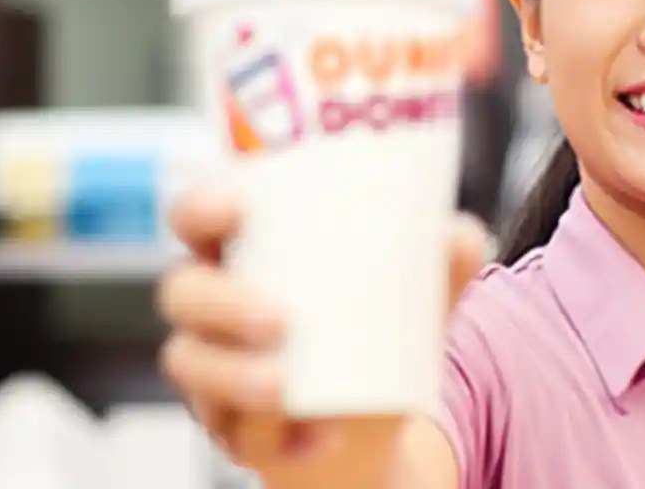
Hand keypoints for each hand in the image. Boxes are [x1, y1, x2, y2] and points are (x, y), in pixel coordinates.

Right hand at [156, 185, 486, 487]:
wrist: (373, 423)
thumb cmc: (377, 333)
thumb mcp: (414, 295)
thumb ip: (440, 263)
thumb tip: (462, 233)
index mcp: (248, 254)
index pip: (195, 216)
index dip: (201, 206)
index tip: (237, 207)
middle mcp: (213, 307)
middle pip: (182, 291)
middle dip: (222, 302)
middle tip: (281, 320)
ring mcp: (212, 370)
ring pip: (189, 364)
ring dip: (233, 375)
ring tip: (283, 387)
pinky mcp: (228, 428)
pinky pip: (232, 432)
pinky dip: (279, 438)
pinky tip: (318, 438)